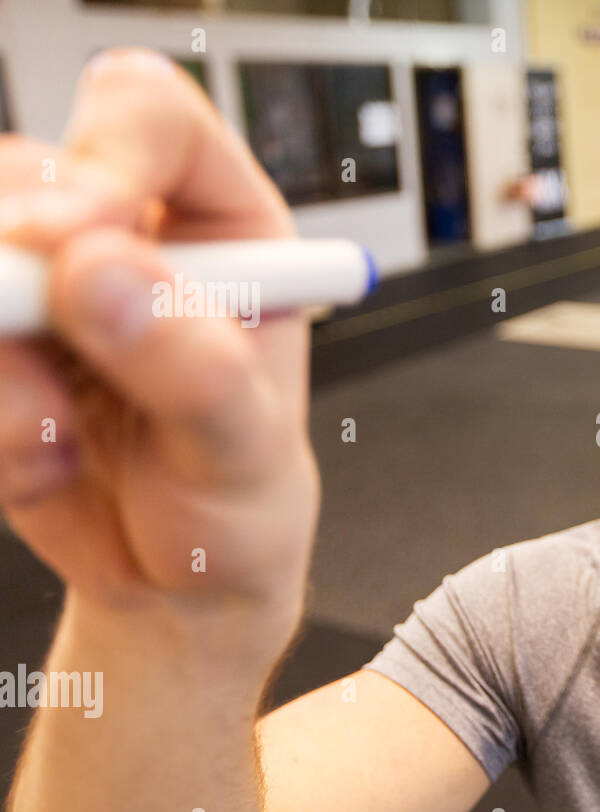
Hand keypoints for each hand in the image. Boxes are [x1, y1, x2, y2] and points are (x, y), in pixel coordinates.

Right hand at [0, 50, 319, 664]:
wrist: (180, 574)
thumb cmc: (238, 494)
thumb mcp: (243, 446)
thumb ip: (188, 362)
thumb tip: (101, 265)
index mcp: (218, 224)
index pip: (148, 115)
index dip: (105, 156)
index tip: (87, 235)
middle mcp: (119, 233)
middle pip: (17, 175)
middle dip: (18, 275)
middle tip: (43, 367)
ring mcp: (38, 281)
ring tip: (58, 440)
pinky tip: (42, 463)